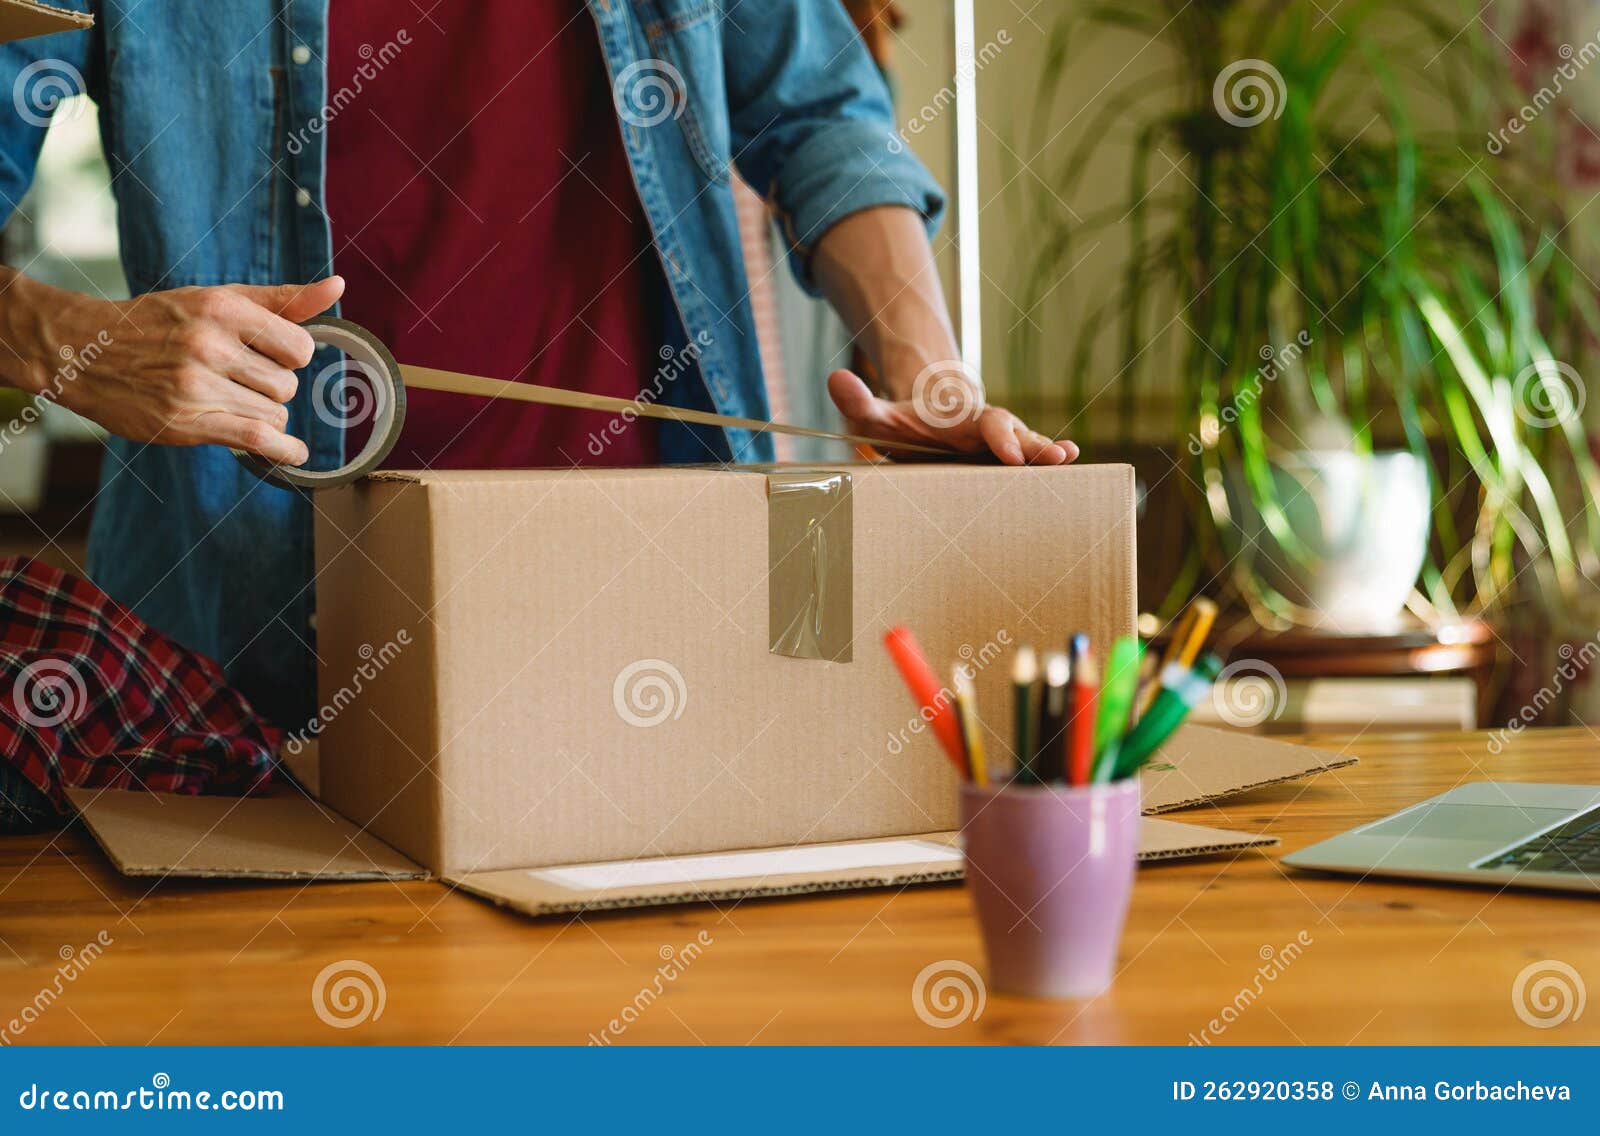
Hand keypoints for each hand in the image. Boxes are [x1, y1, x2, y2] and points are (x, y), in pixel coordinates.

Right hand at [15, 276, 344, 465]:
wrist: (83, 351)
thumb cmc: (158, 323)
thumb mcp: (216, 299)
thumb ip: (281, 300)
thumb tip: (337, 288)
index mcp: (221, 310)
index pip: (300, 347)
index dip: (291, 356)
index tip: (272, 356)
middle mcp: (208, 345)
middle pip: (287, 385)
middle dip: (272, 387)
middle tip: (237, 379)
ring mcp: (195, 386)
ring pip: (273, 414)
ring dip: (261, 413)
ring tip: (226, 399)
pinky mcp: (185, 422)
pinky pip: (258, 440)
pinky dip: (283, 450)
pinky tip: (291, 451)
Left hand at [826, 367, 1077, 464]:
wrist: (929, 420)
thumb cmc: (907, 424)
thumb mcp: (880, 415)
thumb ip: (861, 401)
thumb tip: (834, 377)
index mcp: (965, 419)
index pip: (985, 424)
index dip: (997, 436)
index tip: (1007, 451)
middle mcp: (992, 431)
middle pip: (1018, 435)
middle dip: (1035, 446)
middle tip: (1057, 456)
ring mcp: (1004, 448)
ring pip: (1031, 450)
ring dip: (1049, 457)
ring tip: (1071, 461)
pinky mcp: (1008, 465)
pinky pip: (1032, 466)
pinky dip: (1051, 469)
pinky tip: (1076, 472)